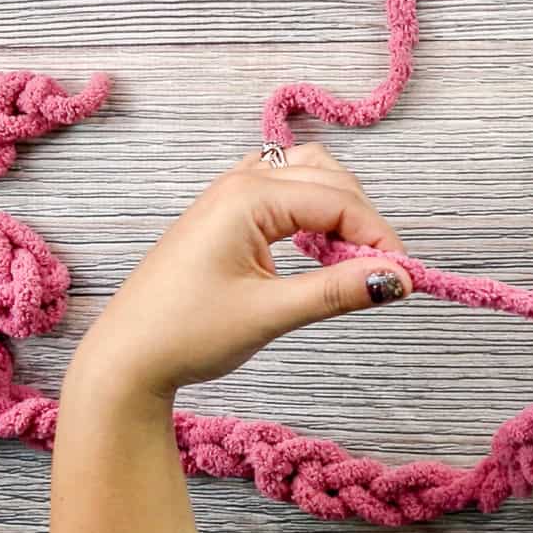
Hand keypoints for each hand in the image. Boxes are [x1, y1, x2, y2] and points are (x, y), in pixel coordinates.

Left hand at [73, 143, 413, 399]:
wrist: (127, 357)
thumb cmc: (187, 334)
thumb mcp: (271, 314)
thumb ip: (337, 291)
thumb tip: (397, 280)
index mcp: (248, 197)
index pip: (338, 201)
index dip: (379, 237)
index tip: (405, 278)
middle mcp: (240, 182)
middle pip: (328, 179)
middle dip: (363, 222)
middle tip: (381, 274)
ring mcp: (230, 194)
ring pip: (307, 175)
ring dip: (338, 210)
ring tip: (348, 262)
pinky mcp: (226, 214)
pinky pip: (284, 192)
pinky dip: (312, 212)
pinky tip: (316, 250)